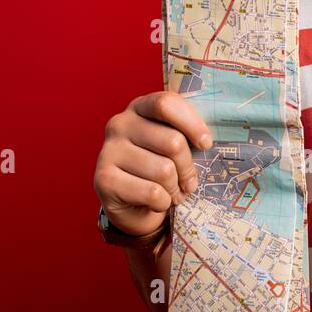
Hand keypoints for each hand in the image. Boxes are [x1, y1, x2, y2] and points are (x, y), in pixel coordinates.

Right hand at [93, 91, 212, 237]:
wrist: (134, 207)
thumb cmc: (161, 169)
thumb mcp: (175, 146)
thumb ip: (188, 134)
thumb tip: (207, 140)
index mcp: (140, 107)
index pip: (166, 103)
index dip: (192, 123)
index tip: (206, 144)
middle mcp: (120, 124)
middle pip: (173, 142)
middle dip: (188, 168)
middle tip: (189, 182)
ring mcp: (109, 151)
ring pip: (164, 170)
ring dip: (175, 189)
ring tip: (172, 192)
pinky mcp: (104, 179)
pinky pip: (152, 192)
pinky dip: (163, 203)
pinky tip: (157, 202)